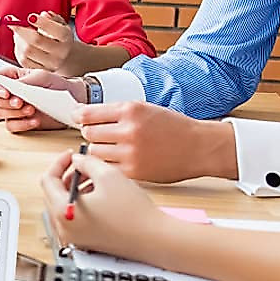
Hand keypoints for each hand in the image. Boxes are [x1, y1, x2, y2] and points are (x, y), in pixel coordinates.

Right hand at [0, 66, 85, 132]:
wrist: (72, 100)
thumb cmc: (57, 84)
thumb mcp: (42, 77)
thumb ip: (25, 81)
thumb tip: (11, 87)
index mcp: (11, 78)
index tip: (5, 93)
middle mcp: (9, 93)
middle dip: (5, 102)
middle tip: (20, 102)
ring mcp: (13, 108)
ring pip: (0, 112)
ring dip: (15, 113)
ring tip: (31, 109)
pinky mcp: (19, 121)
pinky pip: (11, 125)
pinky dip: (22, 124)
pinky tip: (34, 120)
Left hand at [12, 11, 74, 71]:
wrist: (64, 56)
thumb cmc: (58, 37)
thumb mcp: (59, 23)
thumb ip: (52, 18)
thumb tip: (44, 15)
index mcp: (66, 38)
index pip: (55, 30)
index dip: (42, 23)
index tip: (30, 16)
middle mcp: (60, 53)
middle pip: (36, 40)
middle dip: (21, 29)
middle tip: (11, 21)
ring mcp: (50, 64)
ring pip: (27, 51)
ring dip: (18, 39)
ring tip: (17, 31)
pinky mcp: (39, 70)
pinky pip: (23, 60)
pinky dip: (18, 49)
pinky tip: (20, 42)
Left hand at [41, 149, 167, 261]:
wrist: (155, 240)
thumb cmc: (134, 212)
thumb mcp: (108, 175)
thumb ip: (86, 162)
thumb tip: (76, 160)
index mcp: (62, 212)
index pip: (47, 180)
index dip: (59, 163)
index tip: (72, 154)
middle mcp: (64, 228)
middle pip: (54, 194)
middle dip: (68, 176)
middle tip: (85, 165)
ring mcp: (74, 238)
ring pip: (65, 205)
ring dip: (76, 188)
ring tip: (95, 178)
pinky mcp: (86, 242)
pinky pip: (76, 218)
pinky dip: (83, 203)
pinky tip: (100, 195)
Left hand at [78, 102, 237, 183]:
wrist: (200, 147)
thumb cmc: (172, 127)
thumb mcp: (144, 109)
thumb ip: (113, 112)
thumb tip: (80, 113)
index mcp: (130, 110)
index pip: (87, 114)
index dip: (80, 117)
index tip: (79, 119)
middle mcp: (129, 130)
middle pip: (88, 133)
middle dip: (91, 134)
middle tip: (103, 136)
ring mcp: (131, 153)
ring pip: (94, 152)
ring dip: (99, 151)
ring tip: (115, 148)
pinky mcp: (134, 172)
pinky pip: (106, 168)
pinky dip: (108, 165)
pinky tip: (120, 161)